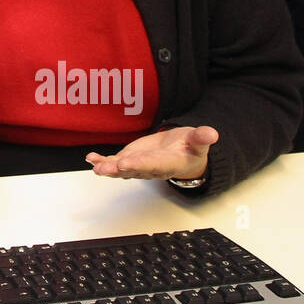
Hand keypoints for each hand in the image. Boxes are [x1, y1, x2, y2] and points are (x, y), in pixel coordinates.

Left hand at [86, 125, 218, 181]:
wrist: (183, 154)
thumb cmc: (190, 148)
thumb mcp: (198, 141)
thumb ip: (202, 138)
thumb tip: (212, 133)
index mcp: (167, 164)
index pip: (151, 165)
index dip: (138, 165)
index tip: (125, 163)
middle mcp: (150, 168)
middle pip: (132, 170)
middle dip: (117, 170)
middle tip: (104, 169)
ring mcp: (138, 165)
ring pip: (121, 169)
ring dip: (107, 167)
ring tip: (95, 165)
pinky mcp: (130, 160)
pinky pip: (114, 163)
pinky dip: (102, 161)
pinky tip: (91, 158)